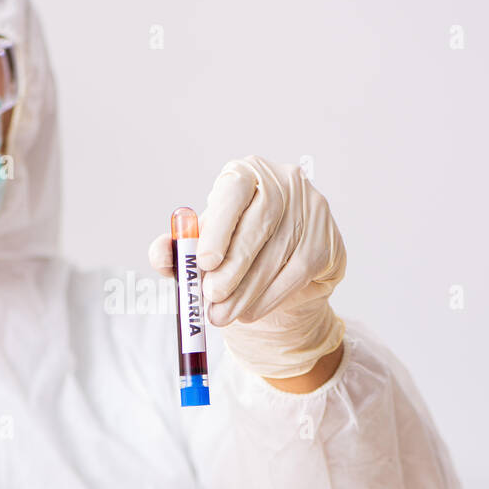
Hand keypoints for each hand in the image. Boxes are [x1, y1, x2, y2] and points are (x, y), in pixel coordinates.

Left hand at [149, 155, 345, 380]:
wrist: (279, 268)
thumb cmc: (232, 249)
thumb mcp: (202, 247)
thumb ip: (179, 251)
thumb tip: (160, 254)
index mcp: (244, 174)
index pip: (233, 191)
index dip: (218, 226)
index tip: (203, 262)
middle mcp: (283, 182)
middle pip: (259, 223)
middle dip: (233, 267)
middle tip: (211, 297)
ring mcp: (311, 209)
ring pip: (278, 254)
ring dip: (246, 291)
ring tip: (221, 315)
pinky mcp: (327, 239)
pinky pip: (298, 272)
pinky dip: (270, 297)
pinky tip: (248, 311)